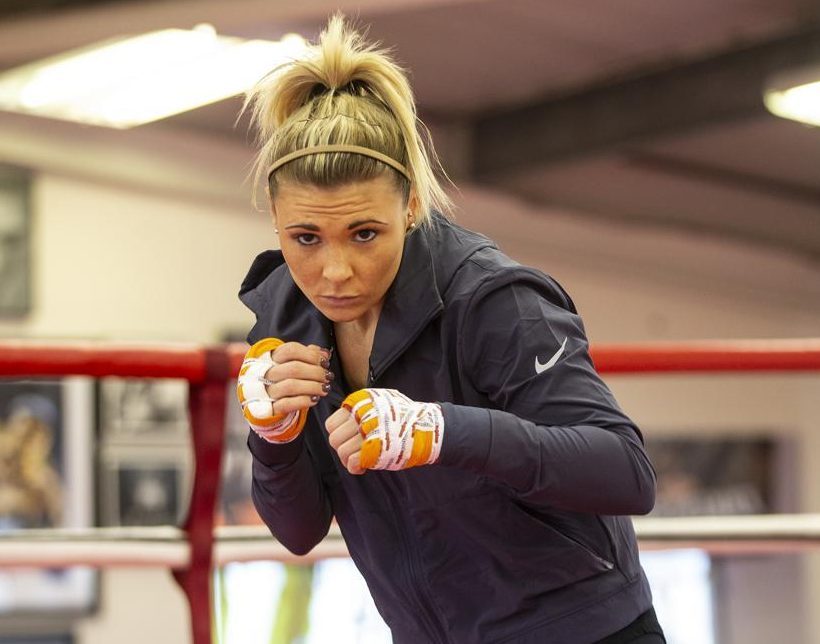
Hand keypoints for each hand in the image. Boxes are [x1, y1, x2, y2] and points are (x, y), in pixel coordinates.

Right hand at [237, 338, 332, 442]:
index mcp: (272, 357)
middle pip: (293, 368)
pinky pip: (287, 404)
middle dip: (316, 372)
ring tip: (324, 388)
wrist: (266, 398)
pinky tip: (314, 399)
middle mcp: (268, 373)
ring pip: (291, 386)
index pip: (291, 350)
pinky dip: (304, 401)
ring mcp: (267, 391)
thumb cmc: (284, 377)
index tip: (324, 362)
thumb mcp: (293, 361)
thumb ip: (309, 354)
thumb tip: (324, 353)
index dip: (311, 355)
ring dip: (313, 386)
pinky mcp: (270, 407)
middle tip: (327, 376)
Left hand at [325, 388, 443, 472]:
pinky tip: (364, 466)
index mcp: (360, 405)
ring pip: (342, 452)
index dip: (338, 434)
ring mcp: (368, 434)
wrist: (425, 427)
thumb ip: (360, 410)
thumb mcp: (380, 401)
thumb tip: (342, 423)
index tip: (349, 438)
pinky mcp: (374, 451)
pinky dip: (356, 467)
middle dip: (342, 448)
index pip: (331, 424)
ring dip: (349, 460)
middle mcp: (361, 417)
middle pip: (335, 440)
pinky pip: (352, 463)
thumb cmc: (402, 417)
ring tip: (361, 460)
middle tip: (355, 451)